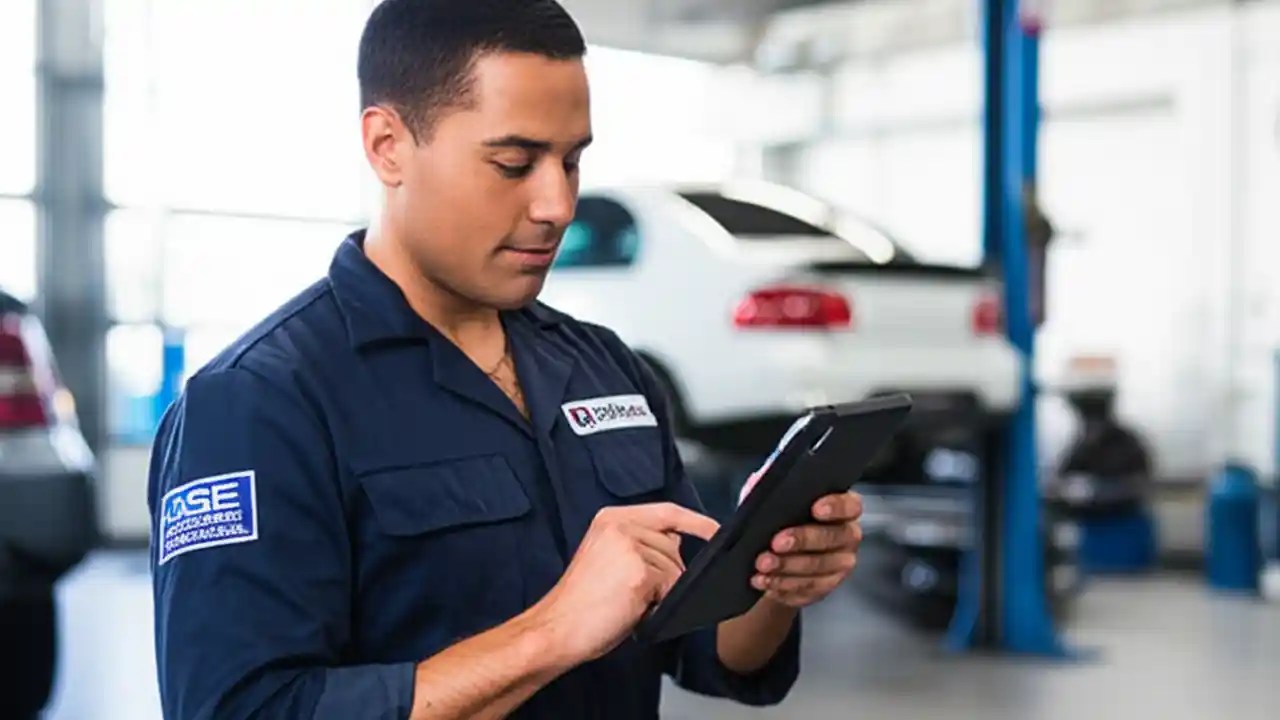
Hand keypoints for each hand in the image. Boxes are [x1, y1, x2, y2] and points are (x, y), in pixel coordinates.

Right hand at [531, 503, 718, 665]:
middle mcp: (620, 526)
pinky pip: (671, 586)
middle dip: (670, 572)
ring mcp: (630, 546)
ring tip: (631, 601)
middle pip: (673, 544)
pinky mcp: (639, 571)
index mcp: (611, 519)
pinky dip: (660, 602)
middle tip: (642, 593)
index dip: (696, 521)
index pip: (667, 511)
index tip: (717, 530)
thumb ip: (640, 544)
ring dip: (663, 590)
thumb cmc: (582, 601)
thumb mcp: (608, 558)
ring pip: (674, 567)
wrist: (558, 626)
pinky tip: (636, 607)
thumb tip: (677, 544)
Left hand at [749, 492, 862, 608]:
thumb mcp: (771, 498)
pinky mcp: (824, 586)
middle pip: (833, 538)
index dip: (836, 506)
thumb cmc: (779, 519)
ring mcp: (839, 564)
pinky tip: (763, 579)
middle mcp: (847, 536)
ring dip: (788, 566)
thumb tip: (757, 482)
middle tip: (776, 542)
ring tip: (763, 564)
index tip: (816, 508)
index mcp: (841, 508)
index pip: (850, 505)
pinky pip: (806, 588)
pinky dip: (781, 584)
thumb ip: (769, 486)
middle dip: (803, 540)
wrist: (774, 555)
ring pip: (818, 567)